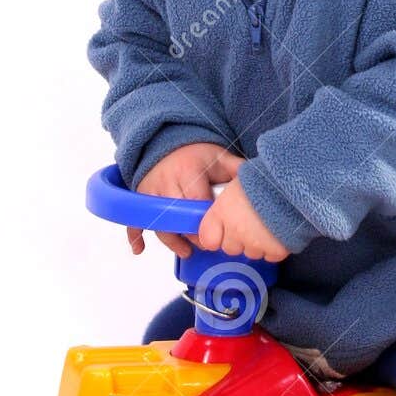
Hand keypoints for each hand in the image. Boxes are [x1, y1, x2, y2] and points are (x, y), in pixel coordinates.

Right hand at [129, 142, 243, 259]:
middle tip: (206, 246)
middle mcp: (166, 180)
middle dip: (191, 234)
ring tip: (187, 252)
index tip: (218, 234)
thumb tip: (261, 181)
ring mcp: (149, 189)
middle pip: (177, 215)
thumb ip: (237, 169)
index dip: (206, 221)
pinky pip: (134, 218)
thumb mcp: (219, 157)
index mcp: (187, 170)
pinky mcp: (139, 197)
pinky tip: (139, 249)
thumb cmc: (197, 154)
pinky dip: (134, 235)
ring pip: (158, 222)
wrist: (168, 143)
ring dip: (171, 240)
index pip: (196, 200)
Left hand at [197, 176, 288, 262]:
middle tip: (251, 222)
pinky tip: (279, 231)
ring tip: (268, 224)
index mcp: (222, 212)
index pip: (208, 240)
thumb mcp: (235, 185)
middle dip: (238, 240)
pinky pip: (270, 256)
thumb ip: (223, 207)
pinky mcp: (275, 250)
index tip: (223, 231)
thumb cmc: (264, 180)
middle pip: (230, 249)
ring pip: (251, 253)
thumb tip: (219, 221)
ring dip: (257, 244)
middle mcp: (236, 231)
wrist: (293, 185)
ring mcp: (255, 243)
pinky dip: (274, 248)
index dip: (216, 236)